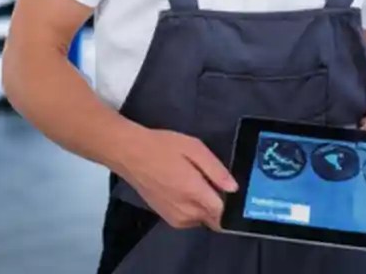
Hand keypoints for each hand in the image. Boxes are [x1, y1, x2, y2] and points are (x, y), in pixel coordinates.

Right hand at [118, 128, 237, 229]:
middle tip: (216, 184)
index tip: (235, 193)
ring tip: (199, 183)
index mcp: (194, 193)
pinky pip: (191, 219)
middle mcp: (186, 212)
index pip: (224, 214)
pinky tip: (186, 189)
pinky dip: (194, 209)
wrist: (130, 154)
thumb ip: (216, 170)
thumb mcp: (194, 148)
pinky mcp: (168, 218)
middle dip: (220, 206)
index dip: (233, 205)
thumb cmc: (162, 147)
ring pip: (204, 220)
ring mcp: (176, 218)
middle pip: (215, 219)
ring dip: (207, 207)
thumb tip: (234, 188)